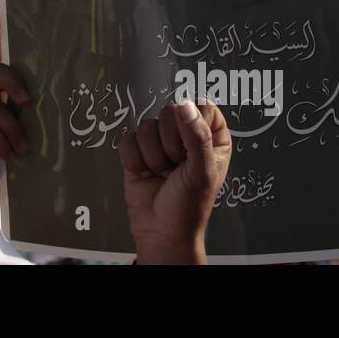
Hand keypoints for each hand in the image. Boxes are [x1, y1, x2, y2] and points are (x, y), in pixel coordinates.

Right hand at [0, 10, 30, 204]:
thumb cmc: (13, 154)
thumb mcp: (25, 130)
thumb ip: (31, 115)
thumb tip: (62, 102)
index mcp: (1, 91)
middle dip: (15, 84)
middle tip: (30, 103)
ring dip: (13, 131)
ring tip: (22, 151)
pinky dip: (2, 143)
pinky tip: (9, 157)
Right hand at [118, 100, 230, 264]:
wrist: (161, 231)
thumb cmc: (189, 206)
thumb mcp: (201, 172)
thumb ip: (197, 136)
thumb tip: (185, 105)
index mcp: (210, 136)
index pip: (201, 106)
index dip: (192, 124)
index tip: (192, 148)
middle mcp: (184, 134)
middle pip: (169, 111)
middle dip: (169, 144)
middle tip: (177, 166)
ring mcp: (158, 140)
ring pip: (146, 125)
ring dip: (153, 156)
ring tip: (163, 174)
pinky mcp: (136, 149)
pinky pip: (128, 138)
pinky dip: (135, 160)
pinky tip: (146, 174)